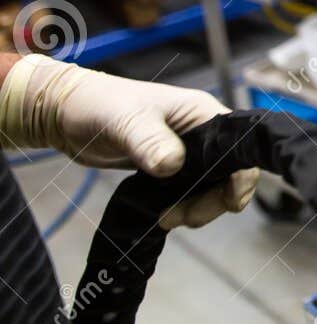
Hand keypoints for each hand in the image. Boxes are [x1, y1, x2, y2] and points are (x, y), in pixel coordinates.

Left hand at [0, 55, 258, 229]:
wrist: (68, 114)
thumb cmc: (100, 105)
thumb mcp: (127, 121)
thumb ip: (150, 141)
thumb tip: (173, 166)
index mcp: (204, 115)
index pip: (241, 149)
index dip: (242, 177)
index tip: (231, 203)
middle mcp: (203, 134)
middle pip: (229, 175)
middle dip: (213, 201)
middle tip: (183, 217)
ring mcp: (187, 153)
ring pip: (210, 188)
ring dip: (195, 208)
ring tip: (165, 218)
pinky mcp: (169, 168)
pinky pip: (188, 193)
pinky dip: (181, 207)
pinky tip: (162, 215)